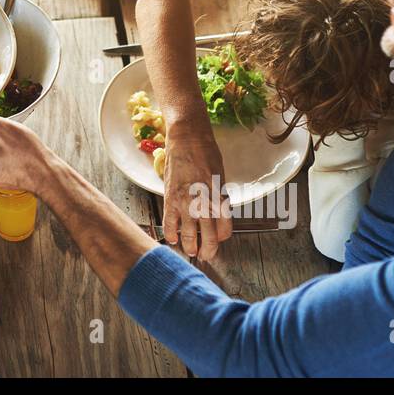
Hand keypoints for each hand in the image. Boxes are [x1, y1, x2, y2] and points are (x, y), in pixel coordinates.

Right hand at [160, 122, 231, 260]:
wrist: (187, 139)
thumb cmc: (206, 154)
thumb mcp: (220, 177)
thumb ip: (218, 198)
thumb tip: (215, 216)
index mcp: (220, 199)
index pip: (224, 231)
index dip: (221, 239)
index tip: (217, 239)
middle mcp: (204, 204)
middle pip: (208, 239)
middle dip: (207, 251)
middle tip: (204, 255)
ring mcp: (186, 203)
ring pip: (188, 236)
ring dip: (190, 247)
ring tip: (190, 250)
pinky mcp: (170, 199)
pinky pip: (169, 224)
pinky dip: (171, 235)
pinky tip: (173, 238)